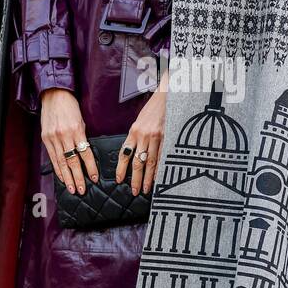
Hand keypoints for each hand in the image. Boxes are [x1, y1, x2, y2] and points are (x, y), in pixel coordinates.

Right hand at [40, 87, 97, 195]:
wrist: (54, 95)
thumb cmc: (70, 106)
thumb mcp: (80, 120)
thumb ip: (82, 136)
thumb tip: (86, 153)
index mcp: (76, 130)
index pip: (85, 153)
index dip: (90, 167)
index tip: (94, 178)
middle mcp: (64, 136)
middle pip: (73, 161)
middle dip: (78, 177)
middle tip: (83, 190)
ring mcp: (53, 138)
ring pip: (62, 162)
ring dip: (67, 177)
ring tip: (72, 188)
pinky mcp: (46, 139)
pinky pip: (52, 157)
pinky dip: (57, 169)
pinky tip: (62, 178)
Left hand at [116, 76, 167, 195]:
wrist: (167, 96)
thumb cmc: (153, 109)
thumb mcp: (140, 121)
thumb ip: (136, 137)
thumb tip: (132, 153)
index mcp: (134, 131)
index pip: (124, 154)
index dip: (121, 168)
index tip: (119, 180)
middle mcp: (144, 136)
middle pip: (137, 162)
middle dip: (135, 178)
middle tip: (134, 191)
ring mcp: (157, 138)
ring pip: (150, 162)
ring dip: (148, 178)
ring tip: (146, 189)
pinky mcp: (168, 138)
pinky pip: (162, 157)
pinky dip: (160, 169)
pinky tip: (158, 178)